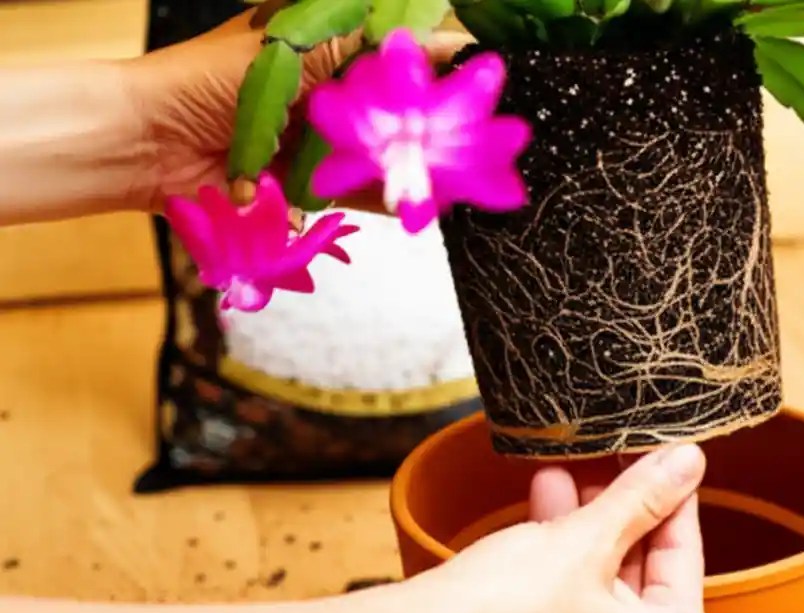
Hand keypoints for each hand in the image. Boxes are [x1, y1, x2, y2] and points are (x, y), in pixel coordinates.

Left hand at [124, 9, 468, 211]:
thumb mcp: (296, 48)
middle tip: (473, 135)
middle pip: (402, 105)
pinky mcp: (311, 186)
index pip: (399, 48)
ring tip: (456, 172)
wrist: (146, 145)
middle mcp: (329, 89)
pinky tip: (422, 199)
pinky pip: (363, 193)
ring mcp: (321, 139)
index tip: (476, 79)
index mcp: (324, 42)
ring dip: (418, 163)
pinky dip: (389, 198)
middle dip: (436, 121)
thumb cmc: (204, 83)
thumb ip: (369, 48)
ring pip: (389, 152)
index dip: (439, 64)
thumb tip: (444, 41)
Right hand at [417, 444, 800, 612]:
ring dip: (607, 524)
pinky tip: (552, 491)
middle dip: (655, 521)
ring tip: (589, 466)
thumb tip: (686, 462)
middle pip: (667, 591)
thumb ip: (643, 499)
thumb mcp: (587, 540)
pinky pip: (581, 591)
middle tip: (652, 462)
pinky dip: (575, 547)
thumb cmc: (508, 611)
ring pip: (617, 583)